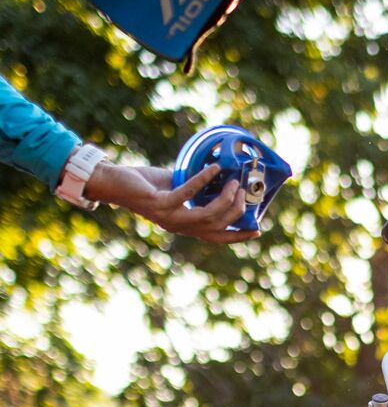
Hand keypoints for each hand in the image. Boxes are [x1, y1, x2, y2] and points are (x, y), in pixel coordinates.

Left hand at [85, 163, 259, 243]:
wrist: (112, 182)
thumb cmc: (141, 183)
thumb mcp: (174, 186)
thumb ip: (192, 186)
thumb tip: (217, 174)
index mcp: (183, 226)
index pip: (216, 237)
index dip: (237, 236)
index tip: (256, 230)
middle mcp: (178, 226)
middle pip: (217, 226)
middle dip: (235, 211)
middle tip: (244, 192)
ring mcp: (169, 217)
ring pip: (207, 215)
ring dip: (224, 199)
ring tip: (235, 182)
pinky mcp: (160, 202)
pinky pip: (187, 193)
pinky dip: (203, 180)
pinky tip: (214, 169)